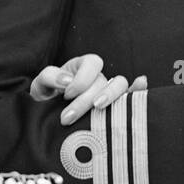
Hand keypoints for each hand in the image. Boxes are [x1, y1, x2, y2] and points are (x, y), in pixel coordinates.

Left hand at [30, 53, 146, 125]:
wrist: (47, 120)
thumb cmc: (46, 98)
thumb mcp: (41, 85)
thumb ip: (50, 77)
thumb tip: (67, 80)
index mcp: (82, 67)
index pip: (92, 63)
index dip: (81, 78)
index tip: (66, 94)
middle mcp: (99, 78)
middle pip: (103, 81)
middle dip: (84, 99)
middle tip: (66, 117)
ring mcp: (108, 92)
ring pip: (120, 85)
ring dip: (111, 96)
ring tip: (97, 108)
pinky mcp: (115, 108)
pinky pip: (132, 96)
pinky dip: (139, 90)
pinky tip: (142, 84)